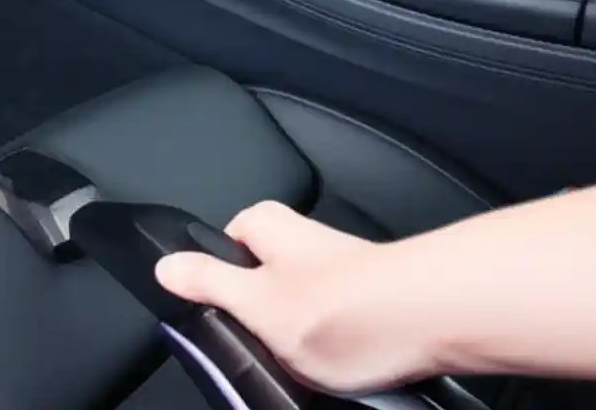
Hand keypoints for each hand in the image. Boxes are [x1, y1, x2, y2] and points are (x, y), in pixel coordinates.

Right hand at [155, 201, 439, 394]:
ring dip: (303, 338)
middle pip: (265, 279)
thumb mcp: (253, 304)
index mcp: (269, 228)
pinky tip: (342, 366)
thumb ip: (207, 283)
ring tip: (308, 363)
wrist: (428, 321)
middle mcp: (307, 240)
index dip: (219, 280)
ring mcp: (343, 270)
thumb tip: (166, 265)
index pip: (226, 242)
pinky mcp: (375, 301)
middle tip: (263, 347)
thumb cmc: (344, 309)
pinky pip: (340, 328)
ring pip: (303, 308)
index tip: (216, 312)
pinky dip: (338, 348)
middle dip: (264, 317)